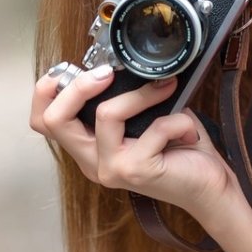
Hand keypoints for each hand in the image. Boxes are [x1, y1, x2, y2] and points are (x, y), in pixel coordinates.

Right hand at [29, 65, 235, 221]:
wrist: (208, 188)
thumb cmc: (178, 150)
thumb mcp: (143, 118)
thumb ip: (125, 97)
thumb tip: (124, 64)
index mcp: (88, 148)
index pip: (43, 121)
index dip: (46, 91)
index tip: (71, 69)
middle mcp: (92, 162)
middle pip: (55, 120)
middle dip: (79, 86)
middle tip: (108, 72)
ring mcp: (111, 169)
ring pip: (107, 114)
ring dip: (141, 94)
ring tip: (166, 89)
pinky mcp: (137, 172)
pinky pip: (154, 127)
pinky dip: (177, 120)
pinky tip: (188, 130)